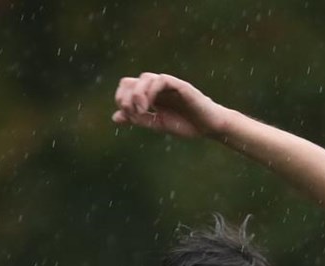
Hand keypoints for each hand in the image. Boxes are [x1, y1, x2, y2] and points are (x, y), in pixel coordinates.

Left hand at [112, 73, 229, 140]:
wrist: (209, 126)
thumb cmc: (186, 124)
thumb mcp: (157, 124)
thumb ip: (138, 119)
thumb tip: (115, 117)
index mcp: (149, 94)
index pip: (126, 86)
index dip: (121, 98)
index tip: (127, 115)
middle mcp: (156, 86)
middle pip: (130, 81)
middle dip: (125, 97)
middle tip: (133, 112)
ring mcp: (168, 84)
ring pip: (144, 78)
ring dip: (137, 95)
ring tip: (141, 111)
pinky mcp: (179, 85)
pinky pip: (160, 80)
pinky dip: (151, 91)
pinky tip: (149, 106)